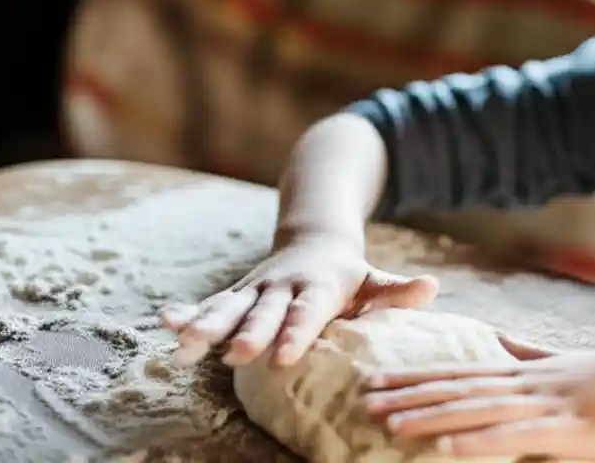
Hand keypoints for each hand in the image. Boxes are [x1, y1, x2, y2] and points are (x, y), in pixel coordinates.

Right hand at [159, 234, 438, 367]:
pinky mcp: (237, 294)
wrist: (314, 237)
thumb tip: (431, 287)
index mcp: (318, 286)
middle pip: (263, 312)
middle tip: (234, 355)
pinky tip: (163, 323)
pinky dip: (187, 313)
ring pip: (228, 307)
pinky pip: (209, 304)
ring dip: (206, 326)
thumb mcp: (374, 279)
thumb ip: (397, 290)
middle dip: (248, 333)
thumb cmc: (350, 273)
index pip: (308, 312)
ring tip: (183, 345)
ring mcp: (256, 289)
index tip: (286, 357)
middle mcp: (282, 286)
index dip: (297, 333)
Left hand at [360, 340, 594, 459]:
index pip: (463, 372)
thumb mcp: (574, 364)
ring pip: (480, 410)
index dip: (418, 377)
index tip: (378, 380)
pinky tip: (447, 446)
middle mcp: (534, 384)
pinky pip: (518, 437)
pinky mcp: (575, 431)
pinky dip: (480, 441)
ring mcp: (553, 405)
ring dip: (432, 416)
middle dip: (411, 396)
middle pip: (461, 388)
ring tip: (390, 422)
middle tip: (364, 400)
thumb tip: (501, 342)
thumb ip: (533, 354)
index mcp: (532, 372)